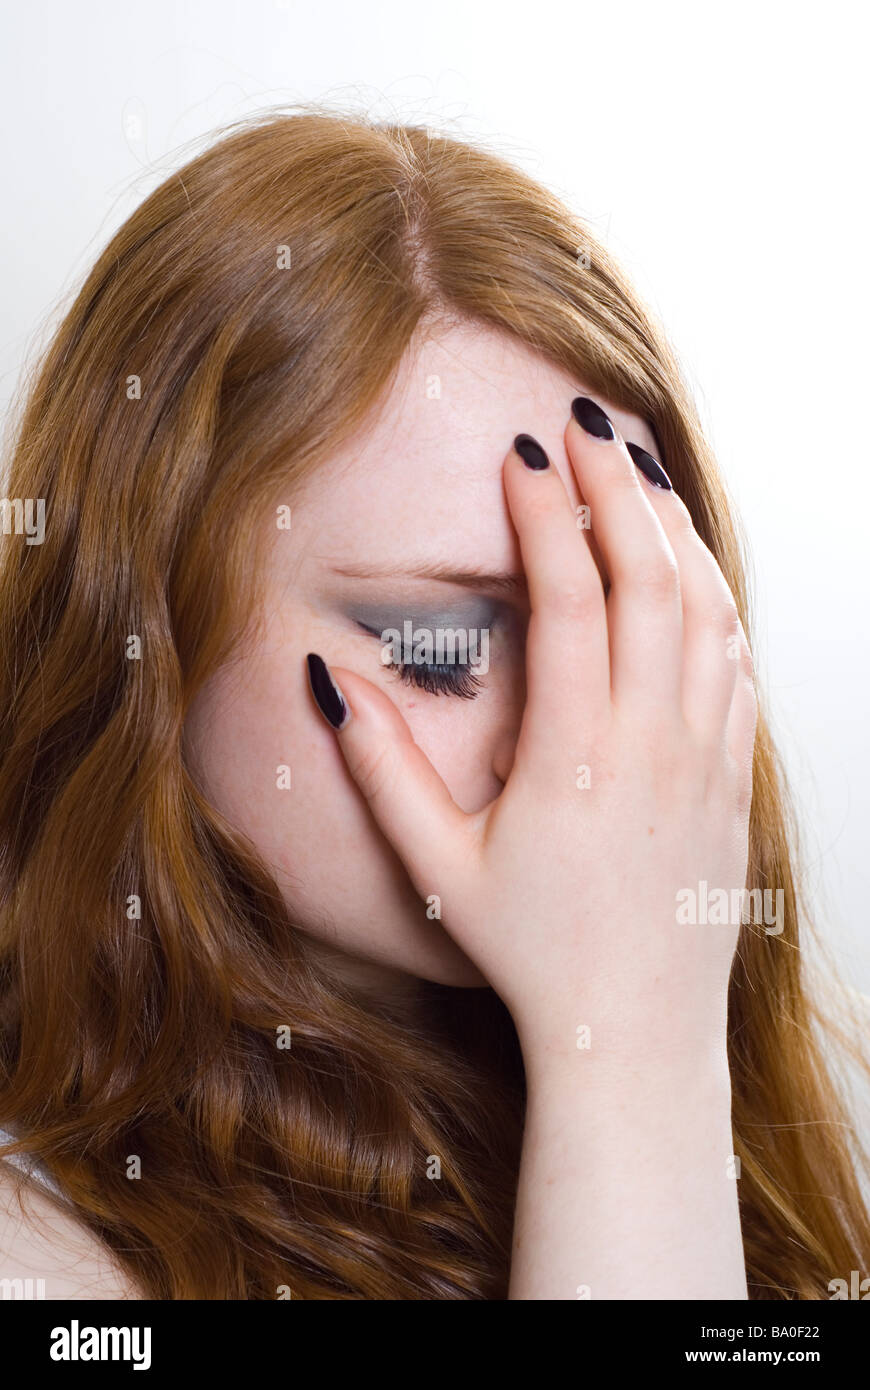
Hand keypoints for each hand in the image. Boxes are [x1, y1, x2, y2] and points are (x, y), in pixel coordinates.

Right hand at [306, 400, 756, 1075]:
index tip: (521, 460)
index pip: (567, 598)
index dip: (544, 516)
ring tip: (642, 475)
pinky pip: (737, 665)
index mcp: (575, 755)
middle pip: (648, 579)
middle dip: (616, 490)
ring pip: (707, 611)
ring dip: (675, 532)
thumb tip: (332, 685)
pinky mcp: (733, 778)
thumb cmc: (533, 953)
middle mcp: (650, 741)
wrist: (636, 1030)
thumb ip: (382, 772)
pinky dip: (719, 601)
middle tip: (585, 431)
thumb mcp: (439, 869)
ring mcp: (704, 757)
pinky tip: (695, 572)